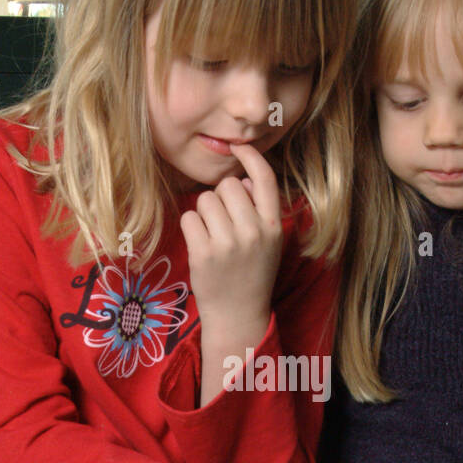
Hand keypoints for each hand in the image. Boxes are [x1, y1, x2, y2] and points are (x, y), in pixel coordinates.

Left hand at [179, 142, 284, 332]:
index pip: (264, 178)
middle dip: (222, 197)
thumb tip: (242, 178)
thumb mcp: (268, 242)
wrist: (238, 315)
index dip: (251, 157)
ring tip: (213, 236)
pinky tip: (200, 244)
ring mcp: (227, 243)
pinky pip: (189, 218)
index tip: (240, 147)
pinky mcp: (203, 253)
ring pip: (206, 199)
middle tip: (224, 223)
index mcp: (273, 226)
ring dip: (204, 212)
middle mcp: (253, 232)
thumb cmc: (252, 274)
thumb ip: (260, 210)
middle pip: (228, 185)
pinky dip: (191, 227)